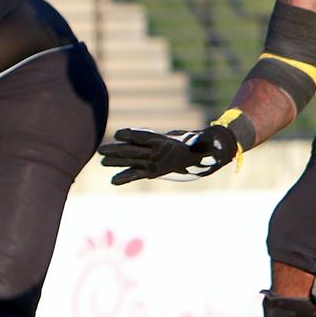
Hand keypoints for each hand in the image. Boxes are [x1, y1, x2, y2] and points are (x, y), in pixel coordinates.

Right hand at [97, 124, 238, 184]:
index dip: (134, 135)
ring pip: (132, 160)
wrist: (208, 152)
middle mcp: (157, 150)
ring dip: (117, 161)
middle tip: (101, 150)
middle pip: (134, 149)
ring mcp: (154, 160)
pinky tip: (114, 181)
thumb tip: (214, 140)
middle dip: (118, 149)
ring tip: (101, 161)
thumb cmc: (209, 147)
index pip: (147, 137)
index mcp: (167, 142)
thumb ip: (209, 142)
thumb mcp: (210, 144)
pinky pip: (138, 174)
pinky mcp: (155, 171)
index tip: (121, 134)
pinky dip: (126, 177)